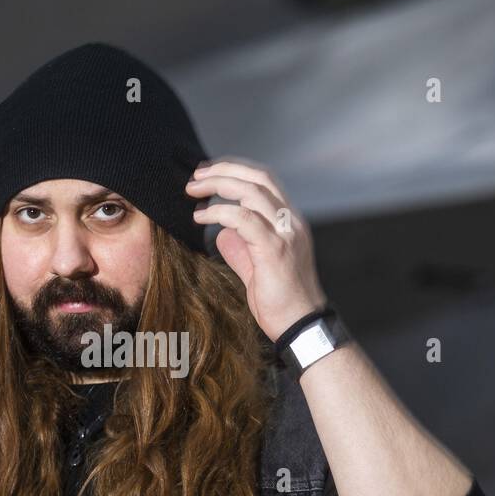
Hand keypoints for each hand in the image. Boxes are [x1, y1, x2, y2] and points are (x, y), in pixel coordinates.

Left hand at [185, 158, 327, 341]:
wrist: (302, 326)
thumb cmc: (281, 302)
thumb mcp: (257, 269)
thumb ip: (242, 249)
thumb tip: (221, 234)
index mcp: (290, 222)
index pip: (265, 181)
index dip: (236, 170)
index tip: (209, 173)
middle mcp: (291, 221)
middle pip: (258, 177)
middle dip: (223, 170)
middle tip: (195, 175)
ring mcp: (285, 233)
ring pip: (251, 191)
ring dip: (218, 185)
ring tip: (193, 190)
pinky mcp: (274, 249)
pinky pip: (243, 218)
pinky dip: (218, 212)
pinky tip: (201, 217)